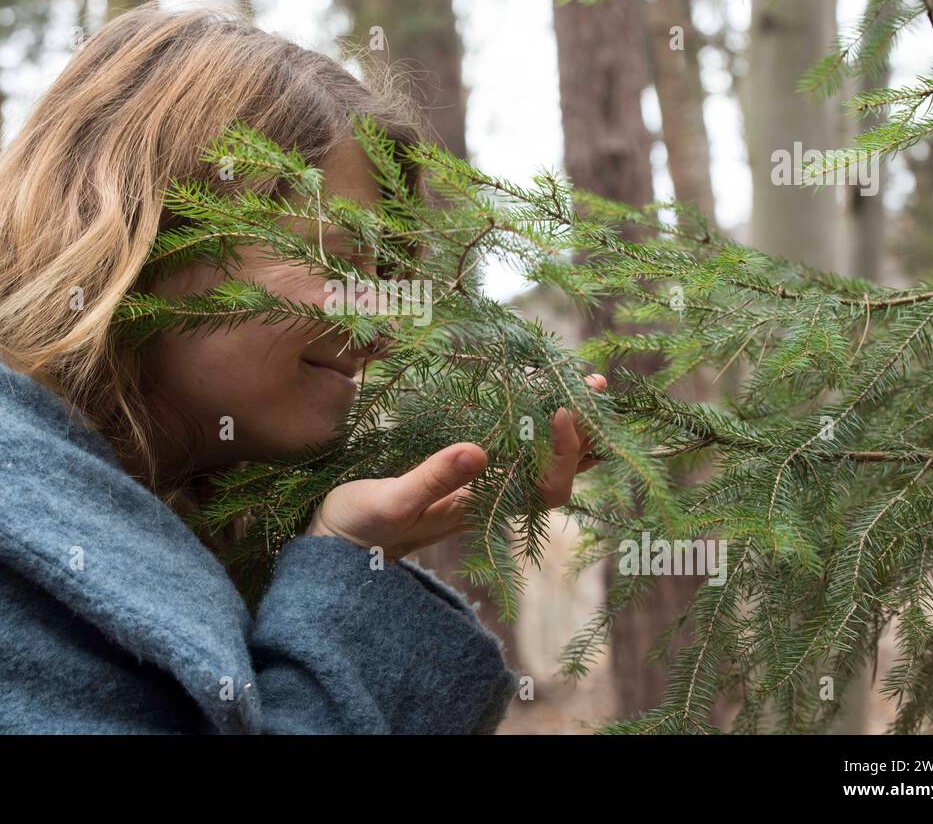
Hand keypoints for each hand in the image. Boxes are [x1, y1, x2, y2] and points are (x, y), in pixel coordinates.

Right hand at [305, 373, 607, 561]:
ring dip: (567, 426)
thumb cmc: (358, 529)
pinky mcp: (463, 475)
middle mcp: (490, 501)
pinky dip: (535, 423)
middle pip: (556, 472)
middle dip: (583, 432)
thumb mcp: (390, 501)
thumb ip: (432, 479)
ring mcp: (479, 488)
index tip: (561, 410)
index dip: (565, 451)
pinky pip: (515, 449)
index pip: (546, 486)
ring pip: (540, 460)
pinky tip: (538, 398)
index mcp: (481, 510)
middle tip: (597, 384)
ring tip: (585, 384)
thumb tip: (480, 450)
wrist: (335, 549)